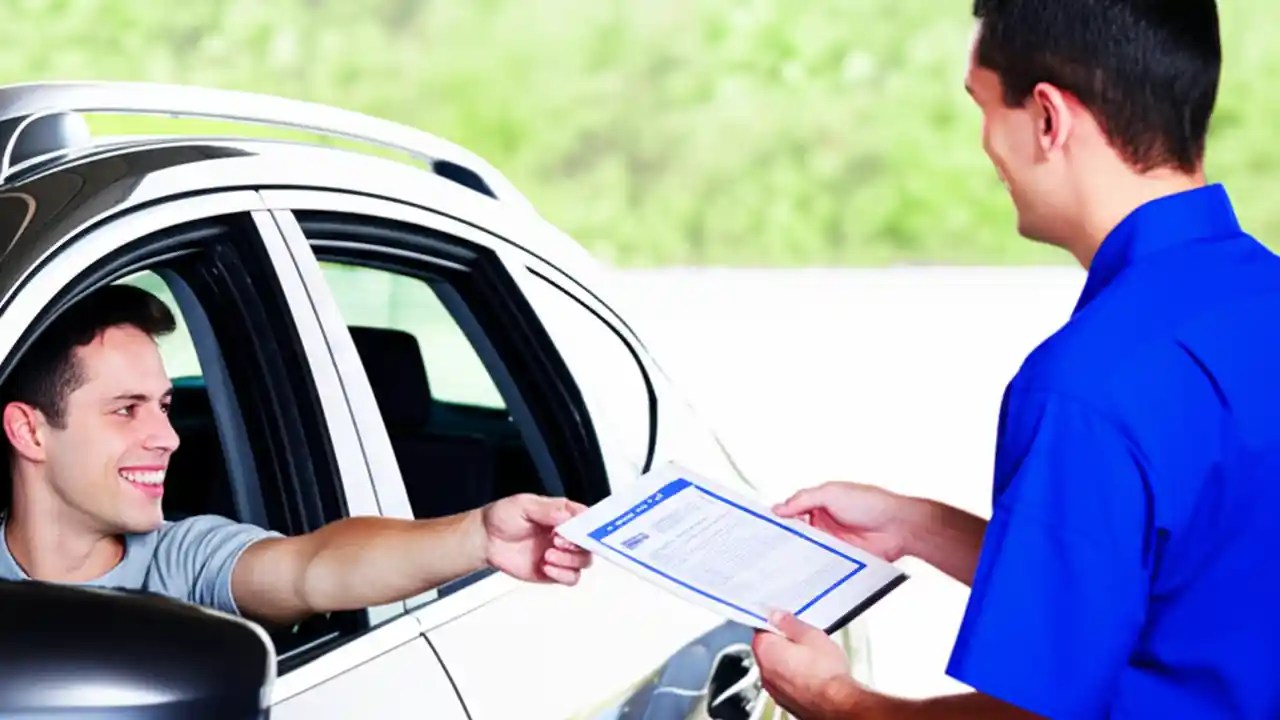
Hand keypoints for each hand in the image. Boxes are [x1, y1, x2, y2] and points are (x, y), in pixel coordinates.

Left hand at [480, 494, 592, 584]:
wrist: (485, 540)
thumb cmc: (502, 518)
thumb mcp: (523, 505)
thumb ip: (547, 509)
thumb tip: (567, 514)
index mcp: (563, 514)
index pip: (588, 518)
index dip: (590, 525)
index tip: (583, 530)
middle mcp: (566, 534)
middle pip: (590, 543)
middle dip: (578, 544)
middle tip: (558, 541)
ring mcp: (561, 554)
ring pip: (584, 562)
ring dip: (569, 560)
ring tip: (548, 554)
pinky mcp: (554, 571)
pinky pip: (570, 578)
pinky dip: (563, 574)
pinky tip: (547, 567)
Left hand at [753, 611, 870, 718]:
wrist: (837, 705)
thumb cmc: (825, 673)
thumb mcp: (811, 635)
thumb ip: (790, 623)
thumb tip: (777, 616)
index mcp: (765, 650)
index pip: (761, 628)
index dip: (776, 622)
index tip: (788, 621)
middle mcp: (764, 672)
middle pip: (768, 649)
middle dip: (783, 643)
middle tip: (804, 640)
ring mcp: (773, 689)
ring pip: (777, 667)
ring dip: (789, 661)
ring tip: (813, 659)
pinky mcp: (785, 701)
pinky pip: (786, 683)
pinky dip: (795, 677)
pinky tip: (814, 675)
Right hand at [773, 482, 917, 561]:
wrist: (899, 527)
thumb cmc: (871, 503)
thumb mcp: (832, 493)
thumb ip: (803, 499)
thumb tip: (779, 508)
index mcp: (818, 504)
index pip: (791, 512)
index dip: (779, 520)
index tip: (764, 528)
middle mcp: (823, 523)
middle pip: (797, 534)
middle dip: (785, 540)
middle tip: (770, 549)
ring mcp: (831, 542)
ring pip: (807, 551)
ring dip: (799, 555)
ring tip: (783, 562)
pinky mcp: (841, 559)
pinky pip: (822, 564)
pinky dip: (813, 568)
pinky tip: (804, 571)